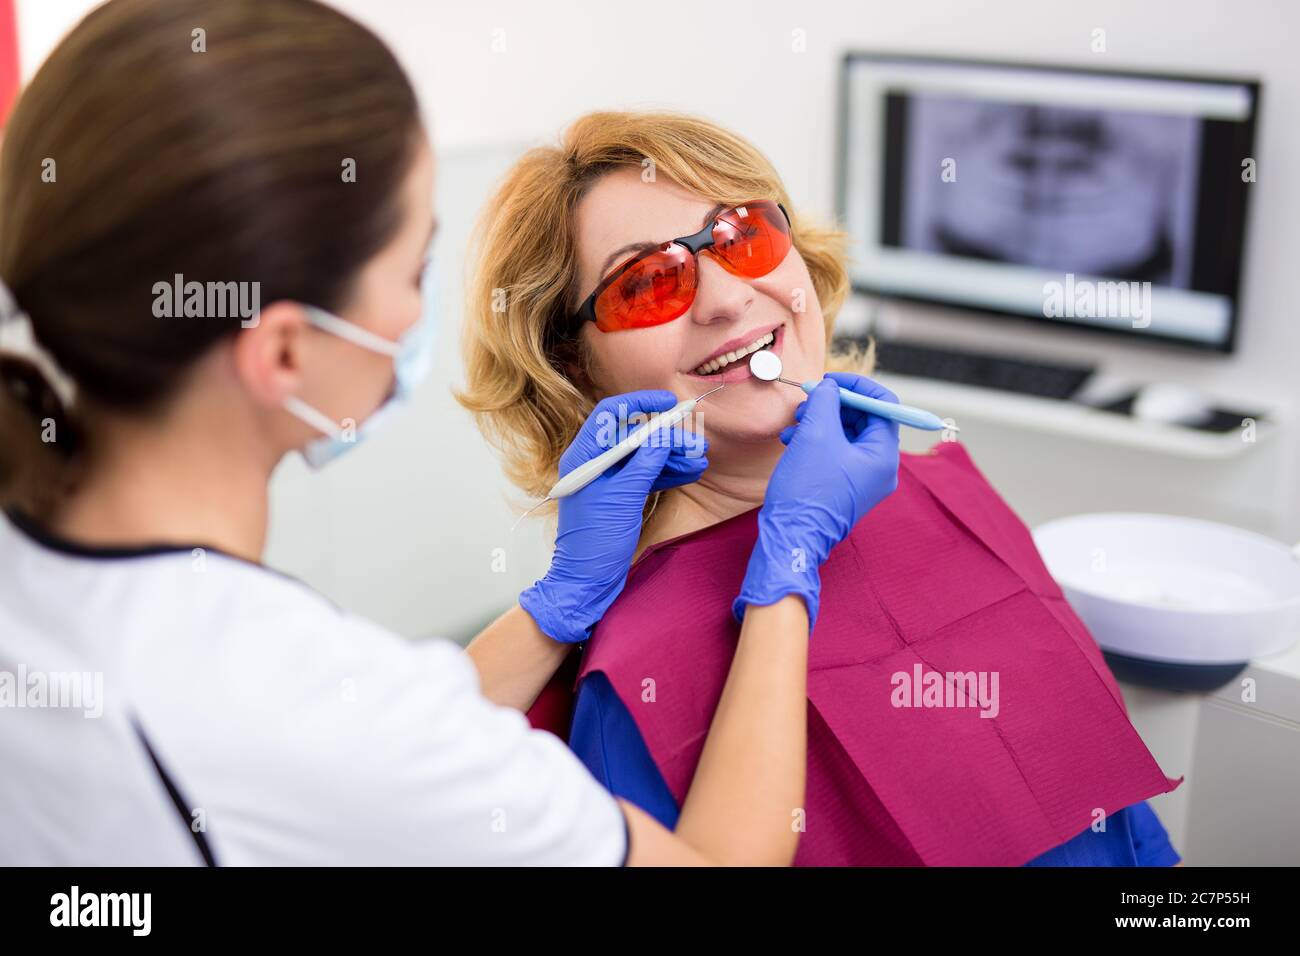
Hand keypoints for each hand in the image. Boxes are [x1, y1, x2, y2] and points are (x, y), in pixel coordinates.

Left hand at [520, 390, 707, 642]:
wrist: (587, 582)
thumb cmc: (595, 542)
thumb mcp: (623, 497)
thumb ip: (644, 462)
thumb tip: (663, 434)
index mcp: (584, 457)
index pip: (610, 415)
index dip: (640, 403)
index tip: (668, 403)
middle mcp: (595, 464)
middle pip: (633, 436)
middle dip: (665, 437)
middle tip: (694, 444)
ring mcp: (609, 481)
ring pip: (644, 457)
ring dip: (672, 457)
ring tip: (698, 461)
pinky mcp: (621, 497)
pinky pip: (646, 476)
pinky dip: (667, 473)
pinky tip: (689, 473)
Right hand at [733, 373, 900, 627]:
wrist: (790, 537)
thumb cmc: (806, 489)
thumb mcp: (816, 434)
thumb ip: (827, 401)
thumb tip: (830, 387)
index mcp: (883, 455)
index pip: (883, 405)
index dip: (856, 386)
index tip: (828, 381)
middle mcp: (880, 469)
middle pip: (863, 419)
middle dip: (833, 405)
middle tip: (806, 401)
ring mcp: (863, 480)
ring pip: (846, 436)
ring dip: (820, 422)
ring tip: (793, 423)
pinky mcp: (845, 488)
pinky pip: (836, 454)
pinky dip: (816, 441)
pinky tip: (791, 440)